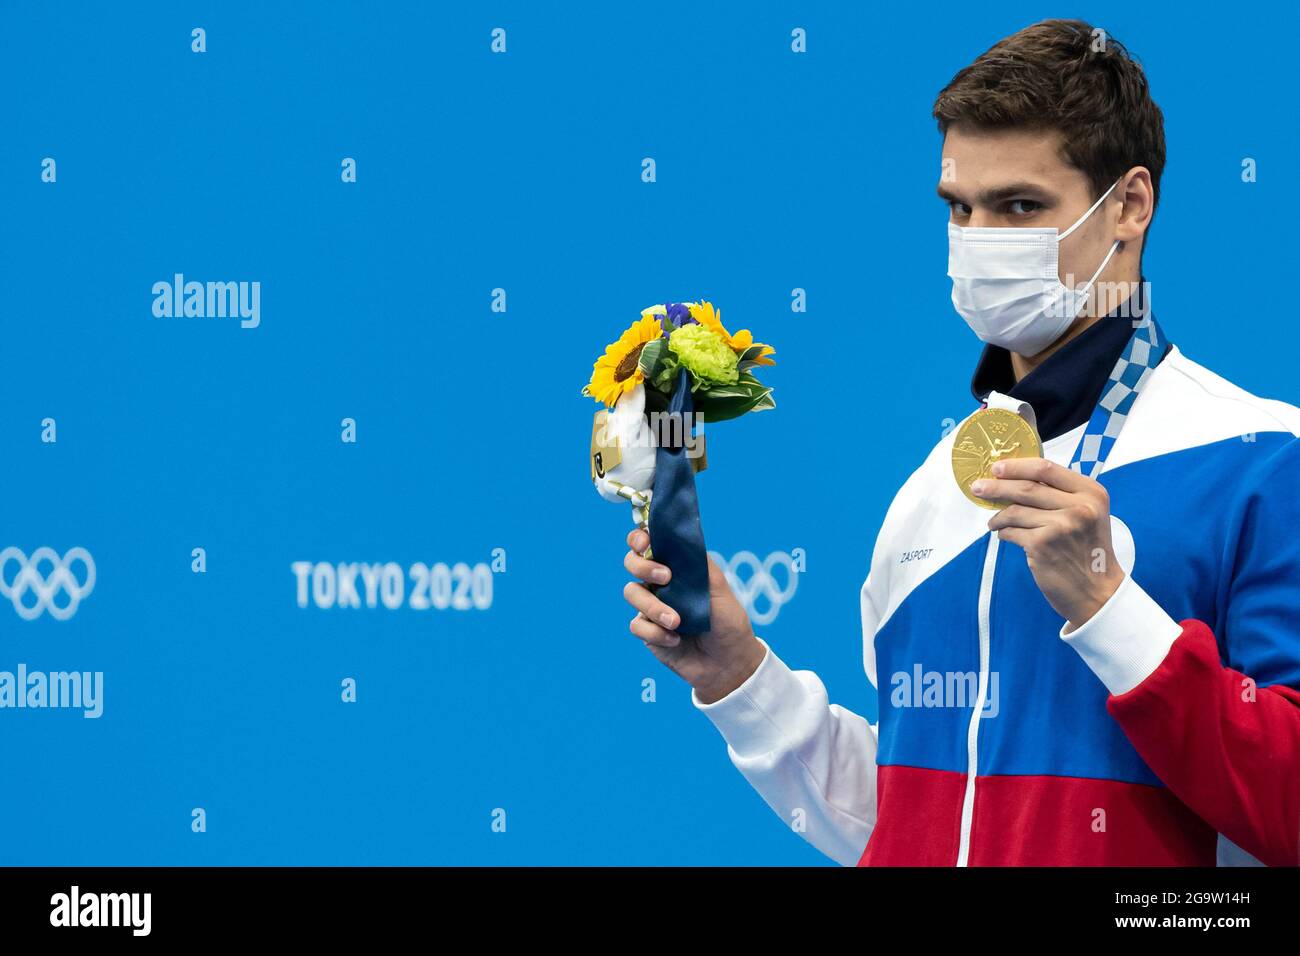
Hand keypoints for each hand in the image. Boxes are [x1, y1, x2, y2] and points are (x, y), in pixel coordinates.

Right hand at [621, 528, 764, 703]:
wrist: (728, 662)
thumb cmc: (727, 621)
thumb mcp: (720, 588)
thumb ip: (699, 563)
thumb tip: (679, 540)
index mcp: (676, 567)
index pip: (648, 544)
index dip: (639, 537)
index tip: (645, 543)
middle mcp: (659, 583)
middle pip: (632, 562)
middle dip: (643, 566)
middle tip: (666, 578)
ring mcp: (650, 607)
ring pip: (632, 593)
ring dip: (653, 606)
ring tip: (677, 622)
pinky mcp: (647, 631)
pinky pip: (637, 625)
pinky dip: (656, 632)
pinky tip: (675, 640)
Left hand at [972, 457, 1124, 629]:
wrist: (1097, 591)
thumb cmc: (1088, 551)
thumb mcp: (1088, 514)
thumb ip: (1061, 495)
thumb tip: (1016, 478)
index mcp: (1091, 493)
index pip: (1046, 468)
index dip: (1017, 466)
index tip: (997, 467)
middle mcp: (1079, 507)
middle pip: (1026, 487)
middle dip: (996, 486)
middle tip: (978, 487)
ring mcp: (1060, 526)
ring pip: (1014, 511)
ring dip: (998, 516)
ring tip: (993, 521)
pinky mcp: (1042, 545)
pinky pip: (1010, 532)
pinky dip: (1003, 533)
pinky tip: (1005, 536)